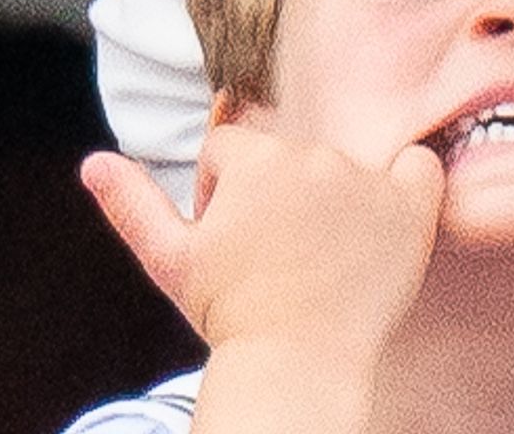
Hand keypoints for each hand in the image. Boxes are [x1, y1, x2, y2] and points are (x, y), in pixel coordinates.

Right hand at [81, 126, 445, 363]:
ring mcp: (366, 180)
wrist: (297, 363)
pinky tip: (381, 224)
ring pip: (344, 166)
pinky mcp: (411, 208)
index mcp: (254, 160)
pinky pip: (420, 166)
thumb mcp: (171, 260)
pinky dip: (406, 184)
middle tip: (276, 254)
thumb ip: (132, 204)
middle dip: (276, 195)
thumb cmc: (232, 314)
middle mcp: (313, 157)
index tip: (233, 240)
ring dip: (331, 198)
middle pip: (289, 156)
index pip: (233, 150)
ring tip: (319, 257)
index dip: (223, 195)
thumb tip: (92, 162)